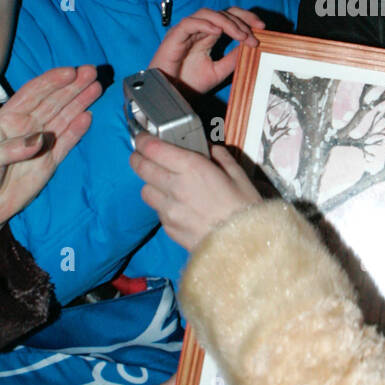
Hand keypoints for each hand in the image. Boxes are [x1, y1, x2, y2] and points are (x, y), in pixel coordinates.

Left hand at [0, 65, 100, 259]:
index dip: (51, 81)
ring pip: (64, 117)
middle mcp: (27, 127)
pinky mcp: (50, 162)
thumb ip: (11, 148)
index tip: (70, 72)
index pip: (32, 94)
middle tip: (92, 72)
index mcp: (8, 119)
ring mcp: (41, 144)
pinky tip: (88, 117)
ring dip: (80, 102)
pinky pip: (67, 143)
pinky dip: (78, 130)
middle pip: (54, 102)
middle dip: (72, 86)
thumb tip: (41, 140)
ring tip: (96, 87)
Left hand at [129, 133, 261, 251]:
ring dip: (150, 183)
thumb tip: (210, 148)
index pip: (153, 149)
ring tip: (162, 183)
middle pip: (141, 168)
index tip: (143, 138)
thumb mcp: (239, 175)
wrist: (244, 246)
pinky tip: (177, 206)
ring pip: (145, 190)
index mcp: (192, 168)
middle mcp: (175, 186)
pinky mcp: (168, 228)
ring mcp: (169, 210)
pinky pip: (157, 211)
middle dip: (138, 158)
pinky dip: (162, 205)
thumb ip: (221, 157)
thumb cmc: (245, 207)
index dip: (143, 140)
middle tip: (142, 155)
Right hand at [149, 8, 263, 95]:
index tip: (262, 28)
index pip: (230, 18)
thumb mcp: (219, 71)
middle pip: (222, 12)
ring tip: (241, 35)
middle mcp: (199, 30)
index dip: (246, 19)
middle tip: (257, 30)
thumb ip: (233, 58)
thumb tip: (251, 46)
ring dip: (228, 22)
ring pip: (208, 14)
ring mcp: (187, 31)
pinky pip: (190, 22)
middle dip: (242, 18)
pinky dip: (205, 24)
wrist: (170, 94)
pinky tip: (219, 31)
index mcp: (209, 35)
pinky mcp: (175, 35)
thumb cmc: (189, 83)